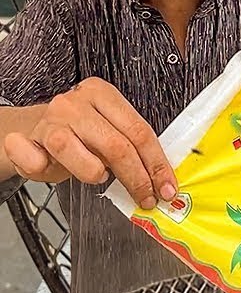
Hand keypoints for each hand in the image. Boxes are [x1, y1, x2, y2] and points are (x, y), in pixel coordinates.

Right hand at [2, 78, 175, 207]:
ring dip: (94, 174)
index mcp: (102, 94)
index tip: (167, 187)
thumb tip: (161, 180)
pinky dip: (45, 171)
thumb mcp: (108, 131)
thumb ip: (133, 147)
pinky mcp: (22, 140)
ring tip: (95, 174)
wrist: (31, 131)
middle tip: (146, 198)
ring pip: (82, 158)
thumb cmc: (78, 134)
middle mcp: (74, 104)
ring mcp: (48, 121)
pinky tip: (49, 167)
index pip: (140, 132)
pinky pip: (38, 163)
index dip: (157, 164)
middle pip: (118, 146)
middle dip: (137, 179)